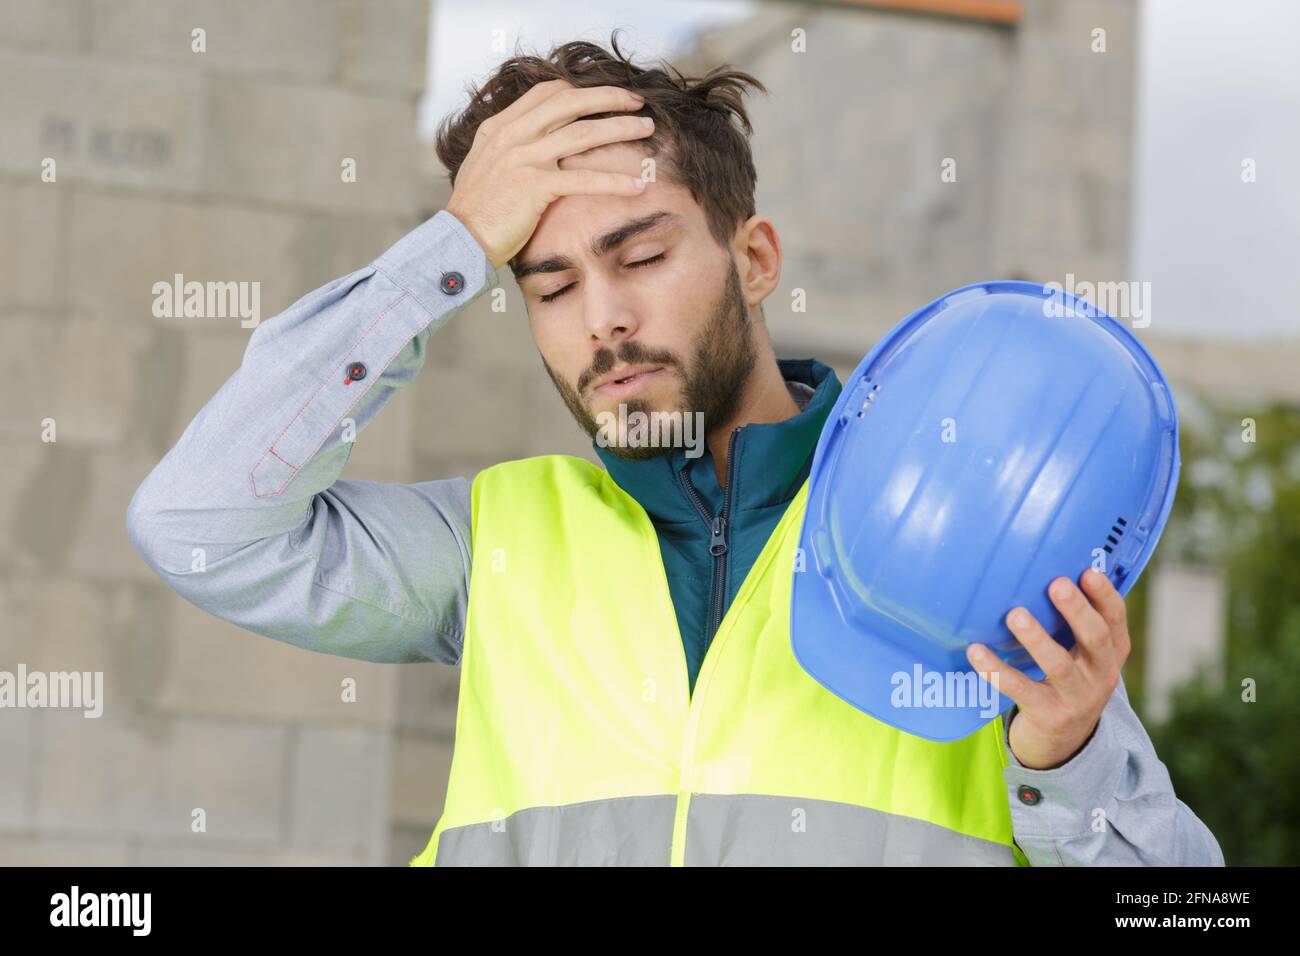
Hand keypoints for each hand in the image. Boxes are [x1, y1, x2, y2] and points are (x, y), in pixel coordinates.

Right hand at [445, 79, 653, 269]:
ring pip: (582, 133)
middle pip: (569, 102)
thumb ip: (507, 148)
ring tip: (647, 129)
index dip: (580, 90)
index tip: (605, 97)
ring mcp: (522, 159)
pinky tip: (637, 184)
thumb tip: (533, 143)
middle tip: (638, 102)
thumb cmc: (474, 212)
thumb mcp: (484, 167)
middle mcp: (511, 135)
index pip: (547, 93)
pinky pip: (583, 179)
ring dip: (620, 128)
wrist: (458, 240)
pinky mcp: (534, 187)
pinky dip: (615, 181)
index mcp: (500, 127)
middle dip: (609, 98)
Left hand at [965, 568, 1129, 769]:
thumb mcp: (1081, 655)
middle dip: (1077, 611)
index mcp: (1111, 653)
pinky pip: (1021, 690)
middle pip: (1096, 640)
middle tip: (1056, 584)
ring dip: (1037, 639)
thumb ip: (1072, 623)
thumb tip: (1040, 570)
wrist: (1063, 743)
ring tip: (1015, 616)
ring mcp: (1077, 698)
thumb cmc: (1067, 681)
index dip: (1105, 596)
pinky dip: (998, 670)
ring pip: (1060, 666)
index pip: (1115, 620)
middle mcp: (1101, 674)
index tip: (1088, 570)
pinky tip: (976, 652)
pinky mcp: (1049, 715)